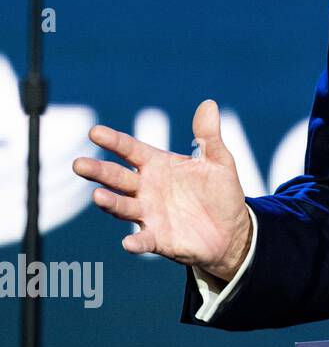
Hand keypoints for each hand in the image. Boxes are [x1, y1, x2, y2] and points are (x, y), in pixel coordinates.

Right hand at [72, 99, 251, 281]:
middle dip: (99, 171)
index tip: (95, 132)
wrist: (232, 229)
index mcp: (158, 165)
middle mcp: (147, 188)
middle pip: (117, 177)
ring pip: (123, 206)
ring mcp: (149, 214)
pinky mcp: (158, 239)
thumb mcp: (218, 161)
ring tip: (98, 196)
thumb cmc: (220, 191)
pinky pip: (144, 241)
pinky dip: (136, 242)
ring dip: (110, 202)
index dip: (114, 141)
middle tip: (79, 164)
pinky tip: (129, 243)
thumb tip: (209, 104)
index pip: (131, 150)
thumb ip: (209, 136)